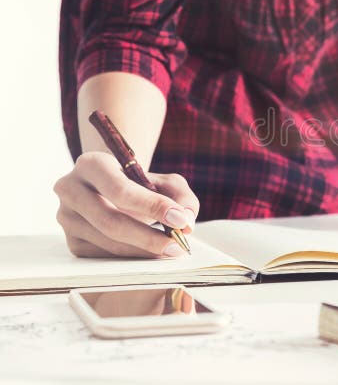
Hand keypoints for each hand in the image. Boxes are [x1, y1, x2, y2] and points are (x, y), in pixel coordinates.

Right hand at [54, 152, 198, 257]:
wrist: (114, 189)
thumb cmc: (142, 183)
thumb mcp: (165, 181)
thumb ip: (181, 196)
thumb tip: (186, 220)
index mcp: (91, 164)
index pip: (120, 189)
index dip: (151, 206)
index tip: (180, 220)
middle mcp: (70, 189)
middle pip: (110, 221)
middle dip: (148, 237)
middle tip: (177, 245)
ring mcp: (66, 217)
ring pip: (107, 242)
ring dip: (143, 250)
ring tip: (170, 250)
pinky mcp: (72, 240)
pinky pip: (103, 255)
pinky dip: (131, 256)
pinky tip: (149, 252)